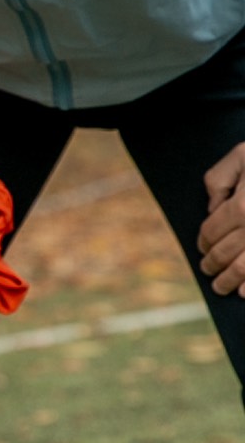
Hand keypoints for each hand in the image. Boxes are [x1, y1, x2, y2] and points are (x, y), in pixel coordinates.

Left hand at [197, 143, 244, 294]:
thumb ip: (219, 179)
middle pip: (225, 253)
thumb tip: (213, 208)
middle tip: (207, 270)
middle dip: (212, 264)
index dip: (203, 242)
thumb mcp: (241, 155)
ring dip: (230, 281)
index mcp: (242, 205)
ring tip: (222, 287)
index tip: (201, 248)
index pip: (212, 231)